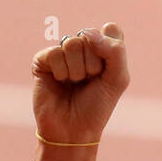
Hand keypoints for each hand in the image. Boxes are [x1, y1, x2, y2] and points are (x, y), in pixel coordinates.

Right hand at [30, 22, 129, 144]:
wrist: (74, 130)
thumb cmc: (97, 106)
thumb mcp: (118, 79)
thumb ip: (115, 51)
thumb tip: (88, 33)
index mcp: (103, 50)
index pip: (111, 30)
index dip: (111, 51)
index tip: (108, 72)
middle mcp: (82, 48)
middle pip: (90, 36)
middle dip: (94, 65)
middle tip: (89, 82)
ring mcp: (62, 53)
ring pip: (72, 43)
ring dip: (77, 70)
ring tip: (74, 83)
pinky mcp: (43, 60)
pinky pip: (55, 53)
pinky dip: (62, 72)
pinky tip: (60, 83)